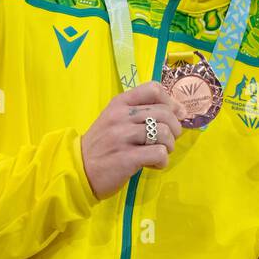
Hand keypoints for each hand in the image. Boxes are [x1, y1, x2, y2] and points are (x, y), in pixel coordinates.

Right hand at [81, 81, 186, 198]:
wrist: (79, 169)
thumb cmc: (102, 145)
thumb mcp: (115, 120)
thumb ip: (142, 112)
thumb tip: (180, 110)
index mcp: (119, 104)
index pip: (153, 89)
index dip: (171, 102)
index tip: (175, 115)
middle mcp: (121, 116)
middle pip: (164, 113)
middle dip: (174, 129)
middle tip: (167, 140)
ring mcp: (122, 136)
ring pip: (164, 132)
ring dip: (169, 146)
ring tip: (159, 152)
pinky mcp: (126, 158)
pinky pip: (159, 153)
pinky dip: (162, 161)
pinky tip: (152, 164)